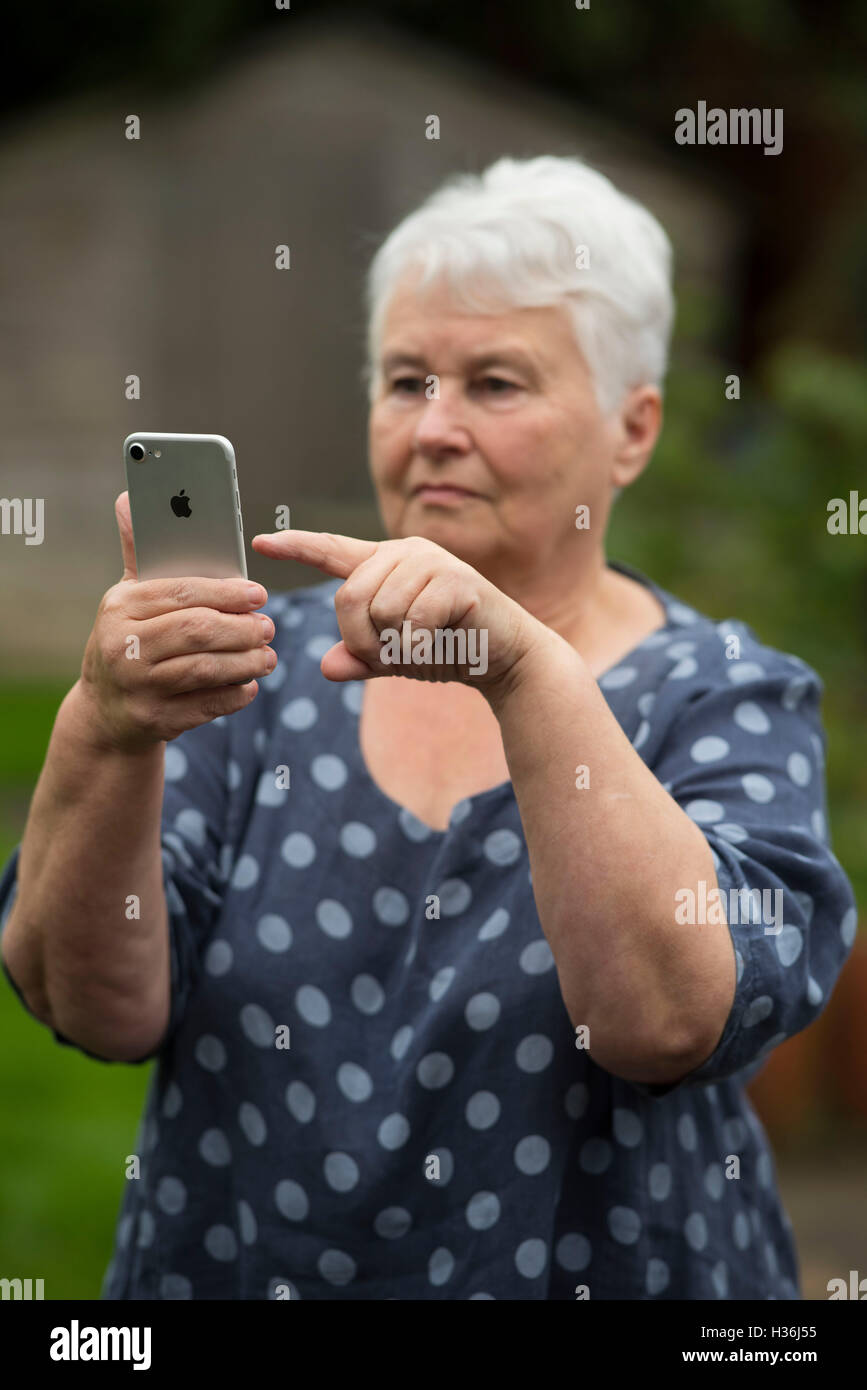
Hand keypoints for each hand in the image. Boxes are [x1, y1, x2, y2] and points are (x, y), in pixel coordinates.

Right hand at [78, 492, 274, 751]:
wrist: (105, 710)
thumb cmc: (130, 639)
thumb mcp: (128, 597)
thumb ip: (141, 551)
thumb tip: (129, 496)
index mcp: (120, 606)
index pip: (182, 593)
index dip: (226, 593)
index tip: (259, 594)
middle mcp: (122, 646)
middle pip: (197, 631)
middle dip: (241, 628)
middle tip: (269, 627)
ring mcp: (137, 686)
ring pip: (205, 669)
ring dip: (245, 662)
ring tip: (267, 656)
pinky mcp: (154, 720)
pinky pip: (206, 706)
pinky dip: (234, 695)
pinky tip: (249, 685)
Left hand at [251, 528, 544, 698]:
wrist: (508, 658)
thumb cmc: (449, 650)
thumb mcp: (396, 656)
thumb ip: (361, 657)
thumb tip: (326, 667)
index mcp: (386, 563)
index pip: (333, 550)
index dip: (296, 547)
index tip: (260, 543)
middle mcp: (406, 553)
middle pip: (348, 597)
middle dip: (360, 640)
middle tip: (390, 659)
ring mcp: (432, 562)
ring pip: (378, 612)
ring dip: (393, 649)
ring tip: (421, 652)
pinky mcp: (455, 580)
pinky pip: (411, 623)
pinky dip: (418, 650)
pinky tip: (438, 650)